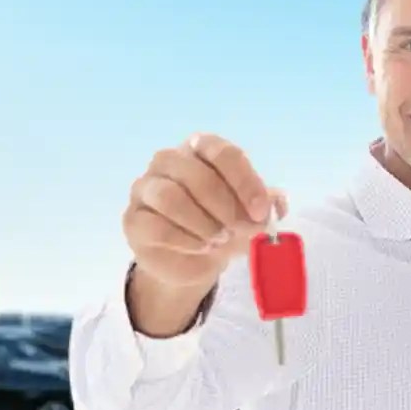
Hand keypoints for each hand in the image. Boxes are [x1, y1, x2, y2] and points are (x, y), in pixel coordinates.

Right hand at [124, 132, 286, 290]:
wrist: (191, 260)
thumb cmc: (222, 225)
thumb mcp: (250, 216)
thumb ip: (265, 206)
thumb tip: (277, 203)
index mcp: (200, 149)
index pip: (222, 152)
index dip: (245, 182)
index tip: (260, 212)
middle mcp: (169, 160)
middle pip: (196, 174)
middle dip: (225, 207)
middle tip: (240, 230)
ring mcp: (146, 187)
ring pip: (170, 196)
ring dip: (202, 222)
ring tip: (219, 240)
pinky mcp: (133, 219)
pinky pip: (155, 225)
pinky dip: (184, 240)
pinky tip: (201, 248)